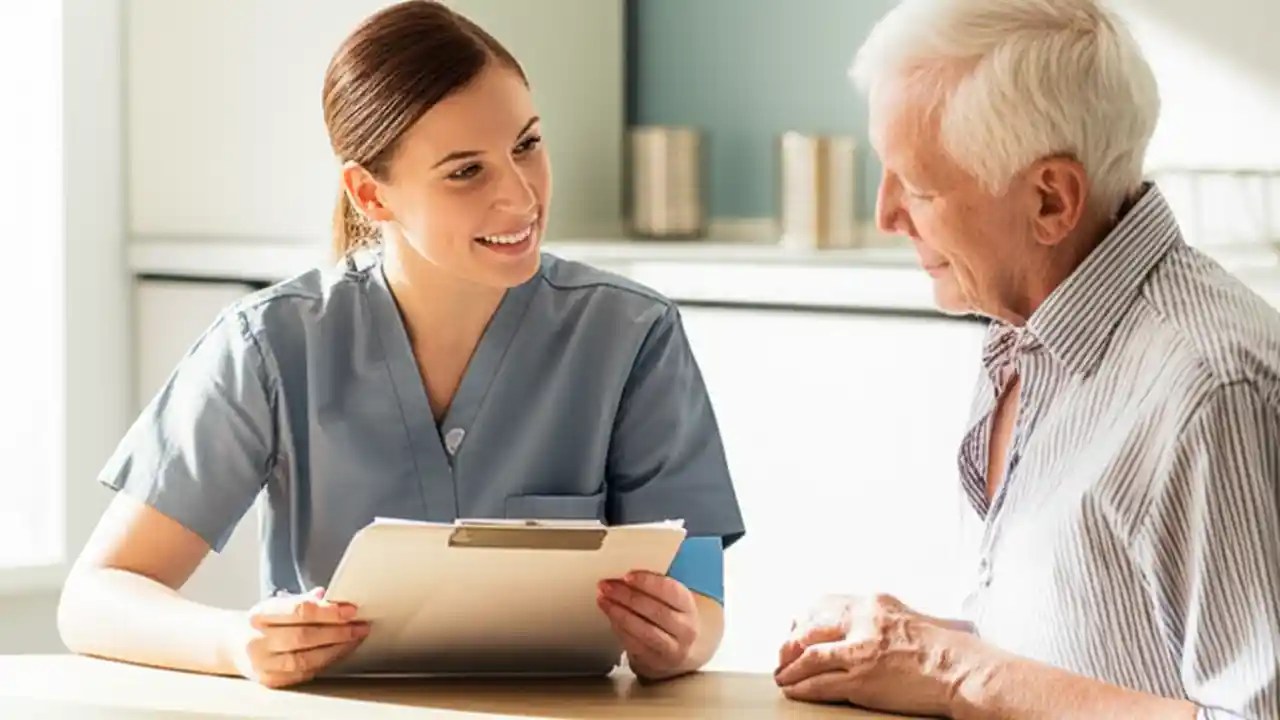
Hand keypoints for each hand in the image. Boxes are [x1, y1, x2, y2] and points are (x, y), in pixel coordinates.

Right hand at [222, 587, 369, 687]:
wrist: (232, 644)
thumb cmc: (262, 622)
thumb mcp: (277, 604)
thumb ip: (304, 601)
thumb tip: (330, 596)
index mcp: (260, 614)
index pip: (298, 611)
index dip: (328, 611)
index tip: (350, 610)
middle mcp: (258, 640)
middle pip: (304, 636)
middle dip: (338, 631)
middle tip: (359, 626)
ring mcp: (262, 663)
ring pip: (305, 659)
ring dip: (336, 649)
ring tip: (354, 639)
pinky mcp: (270, 680)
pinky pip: (304, 673)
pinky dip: (326, 662)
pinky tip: (339, 652)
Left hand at [597, 572, 698, 679]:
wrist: (679, 653)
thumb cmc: (670, 619)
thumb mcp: (671, 601)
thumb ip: (653, 587)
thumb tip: (624, 576)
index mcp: (688, 607)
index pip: (671, 591)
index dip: (648, 582)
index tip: (627, 576)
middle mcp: (685, 629)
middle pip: (655, 610)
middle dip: (627, 596)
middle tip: (607, 586)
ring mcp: (671, 648)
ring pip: (643, 630)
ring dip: (619, 613)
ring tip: (603, 600)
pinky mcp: (654, 662)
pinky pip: (633, 643)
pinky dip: (619, 628)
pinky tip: (610, 616)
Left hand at [774, 594, 977, 717]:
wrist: (962, 671)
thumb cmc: (946, 649)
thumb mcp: (909, 617)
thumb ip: (881, 619)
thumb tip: (862, 628)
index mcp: (874, 604)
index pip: (826, 605)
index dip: (805, 619)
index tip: (797, 628)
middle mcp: (863, 622)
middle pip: (811, 628)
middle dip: (791, 643)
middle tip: (783, 655)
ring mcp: (860, 651)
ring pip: (809, 656)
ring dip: (790, 668)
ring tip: (783, 676)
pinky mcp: (861, 680)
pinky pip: (820, 684)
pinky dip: (801, 687)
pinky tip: (794, 689)